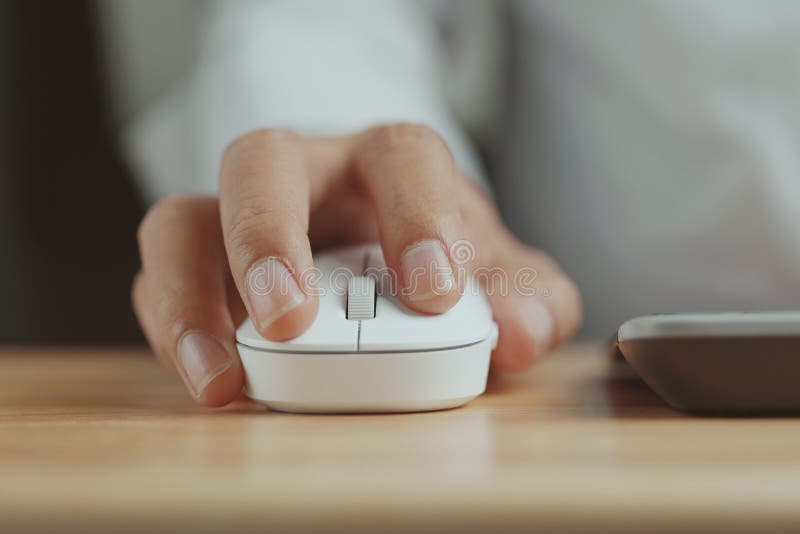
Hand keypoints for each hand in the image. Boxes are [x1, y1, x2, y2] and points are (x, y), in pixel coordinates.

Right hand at [133, 124, 582, 405]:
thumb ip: (528, 302)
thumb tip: (520, 333)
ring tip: (221, 378)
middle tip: (289, 319)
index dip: (417, 214)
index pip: (401, 155)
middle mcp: (308, 175)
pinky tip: (215, 383)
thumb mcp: (499, 280)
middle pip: (261, 161)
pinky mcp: (201, 265)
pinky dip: (174, 331)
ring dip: (189, 297)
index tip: (432, 293)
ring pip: (181, 220)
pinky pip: (160, 280)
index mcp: (391, 165)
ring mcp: (242, 217)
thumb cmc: (442, 261)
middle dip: (266, 235)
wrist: (390, 258)